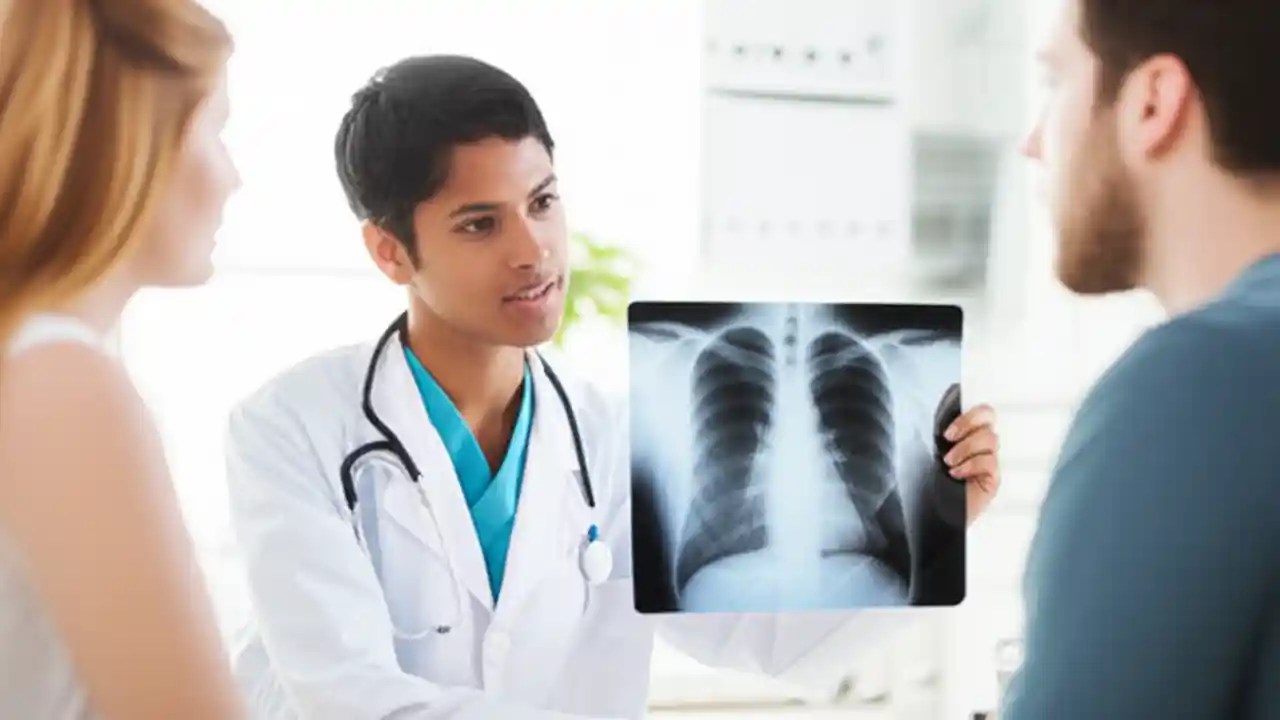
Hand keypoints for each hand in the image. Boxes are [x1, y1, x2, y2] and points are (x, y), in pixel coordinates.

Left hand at [942, 403, 1000, 525]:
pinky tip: (957, 474)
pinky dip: (970, 465)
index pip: (981, 412)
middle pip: (989, 417)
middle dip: (968, 422)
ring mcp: (989, 462)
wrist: (933, 515)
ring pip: (990, 439)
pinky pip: (989, 461)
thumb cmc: (930, 485)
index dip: (968, 414)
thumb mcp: (930, 453)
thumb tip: (941, 419)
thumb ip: (943, 435)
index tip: (947, 430)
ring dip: (965, 448)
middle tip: (949, 437)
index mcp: (966, 435)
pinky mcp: (993, 479)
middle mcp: (980, 446)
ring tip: (949, 462)